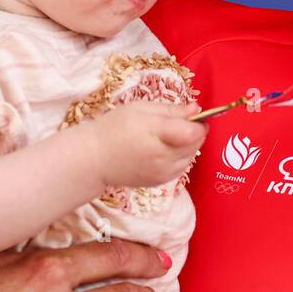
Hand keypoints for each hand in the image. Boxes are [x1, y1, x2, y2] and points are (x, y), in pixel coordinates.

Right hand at [93, 100, 207, 188]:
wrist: (94, 159)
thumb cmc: (114, 128)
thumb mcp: (141, 109)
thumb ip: (171, 110)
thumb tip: (196, 109)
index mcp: (157, 136)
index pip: (194, 133)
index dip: (198, 122)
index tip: (190, 115)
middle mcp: (164, 159)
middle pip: (196, 145)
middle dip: (194, 132)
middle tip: (178, 123)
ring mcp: (163, 174)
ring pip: (191, 156)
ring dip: (188, 145)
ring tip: (168, 136)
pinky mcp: (161, 182)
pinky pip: (182, 167)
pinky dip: (180, 157)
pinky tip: (165, 149)